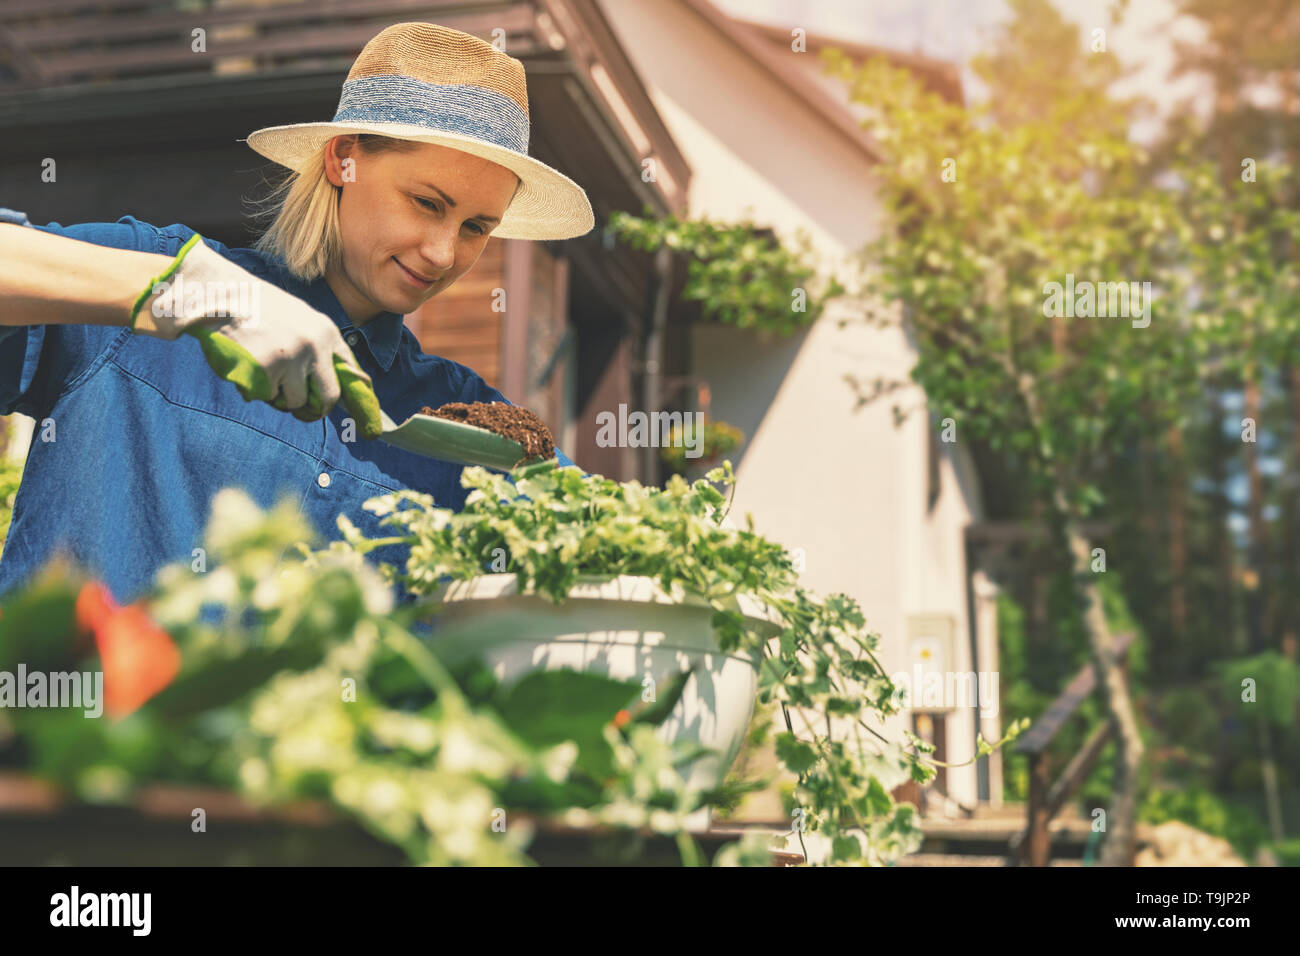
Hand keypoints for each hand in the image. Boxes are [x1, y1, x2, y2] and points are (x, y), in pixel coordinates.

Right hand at [130, 234, 382, 437]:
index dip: (357, 400)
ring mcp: (290, 359)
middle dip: (314, 408)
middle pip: (327, 398)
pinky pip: (264, 397)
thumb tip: (334, 387)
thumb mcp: (300, 320)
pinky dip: (254, 389)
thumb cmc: (259, 308)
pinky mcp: (265, 370)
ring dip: (278, 396)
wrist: (221, 293)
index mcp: (326, 333)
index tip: (367, 425)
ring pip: (293, 401)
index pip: (351, 374)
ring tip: (264, 370)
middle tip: (302, 409)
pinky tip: (246, 364)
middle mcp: (314, 346)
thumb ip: (319, 348)